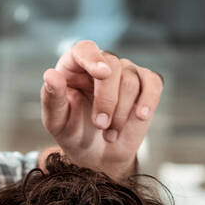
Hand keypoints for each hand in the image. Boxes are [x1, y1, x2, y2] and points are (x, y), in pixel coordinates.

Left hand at [41, 40, 162, 180]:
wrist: (97, 155)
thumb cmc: (74, 133)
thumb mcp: (56, 122)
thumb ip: (52, 99)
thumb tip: (51, 76)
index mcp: (74, 66)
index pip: (84, 49)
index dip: (93, 58)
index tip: (101, 73)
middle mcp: (101, 63)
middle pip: (112, 66)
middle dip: (108, 100)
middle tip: (100, 125)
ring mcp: (125, 72)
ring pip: (130, 80)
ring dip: (121, 113)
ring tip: (110, 134)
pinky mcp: (145, 84)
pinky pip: (153, 83)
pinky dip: (149, 100)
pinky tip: (141, 115)